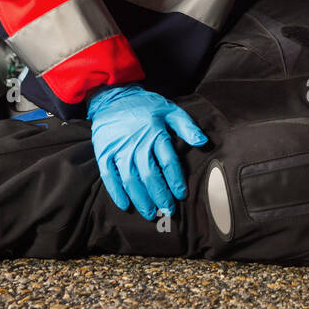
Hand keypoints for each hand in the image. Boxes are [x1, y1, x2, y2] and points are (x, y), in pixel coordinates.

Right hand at [87, 84, 207, 220]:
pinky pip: (109, 176)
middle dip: (160, 196)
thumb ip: (187, 126)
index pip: (168, 162)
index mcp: (155, 133)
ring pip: (131, 180)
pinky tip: (126, 205)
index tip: (182, 195)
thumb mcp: (170, 110)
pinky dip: (116, 192)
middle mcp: (137, 143)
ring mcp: (119, 149)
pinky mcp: (104, 153)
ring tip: (151, 213)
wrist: (113, 95)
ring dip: (141, 199)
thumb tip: (204, 142)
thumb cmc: (145, 105)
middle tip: (168, 211)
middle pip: (150, 175)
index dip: (175, 180)